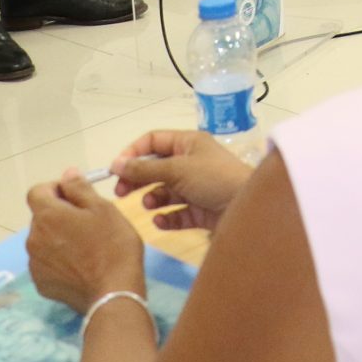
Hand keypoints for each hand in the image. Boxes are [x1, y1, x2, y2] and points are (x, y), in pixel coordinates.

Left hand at [25, 173, 144, 311]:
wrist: (113, 292)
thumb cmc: (112, 244)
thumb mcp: (103, 208)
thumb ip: (80, 188)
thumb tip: (66, 174)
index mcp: (47, 216)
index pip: (37, 191)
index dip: (55, 189)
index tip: (76, 196)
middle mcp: (33, 238)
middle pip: (41, 217)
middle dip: (60, 214)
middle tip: (88, 222)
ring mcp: (35, 263)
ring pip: (43, 240)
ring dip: (58, 237)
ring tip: (85, 247)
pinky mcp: (41, 283)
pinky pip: (46, 262)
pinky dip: (58, 259)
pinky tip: (80, 266)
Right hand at [110, 129, 254, 231]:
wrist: (246, 208)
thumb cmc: (213, 179)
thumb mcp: (177, 169)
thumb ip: (145, 169)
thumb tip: (116, 164)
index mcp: (189, 144)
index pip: (154, 141)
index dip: (133, 153)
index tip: (115, 170)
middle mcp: (191, 163)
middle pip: (155, 168)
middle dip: (137, 179)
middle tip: (121, 192)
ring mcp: (195, 188)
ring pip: (164, 192)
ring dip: (153, 198)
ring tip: (151, 204)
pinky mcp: (199, 211)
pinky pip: (175, 213)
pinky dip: (166, 218)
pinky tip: (161, 221)